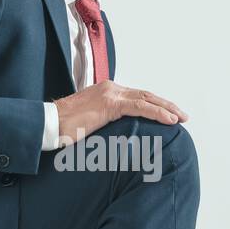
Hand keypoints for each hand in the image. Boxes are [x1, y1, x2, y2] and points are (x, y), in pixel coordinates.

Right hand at [53, 81, 187, 145]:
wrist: (47, 124)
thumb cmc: (63, 130)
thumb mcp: (89, 125)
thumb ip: (105, 126)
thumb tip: (118, 139)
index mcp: (106, 93)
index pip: (137, 97)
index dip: (154, 105)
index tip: (168, 115)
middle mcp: (110, 89)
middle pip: (145, 95)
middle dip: (166, 105)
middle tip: (182, 116)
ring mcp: (110, 94)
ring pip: (146, 99)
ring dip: (166, 108)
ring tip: (181, 118)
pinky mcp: (109, 104)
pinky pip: (140, 106)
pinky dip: (157, 112)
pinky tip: (169, 120)